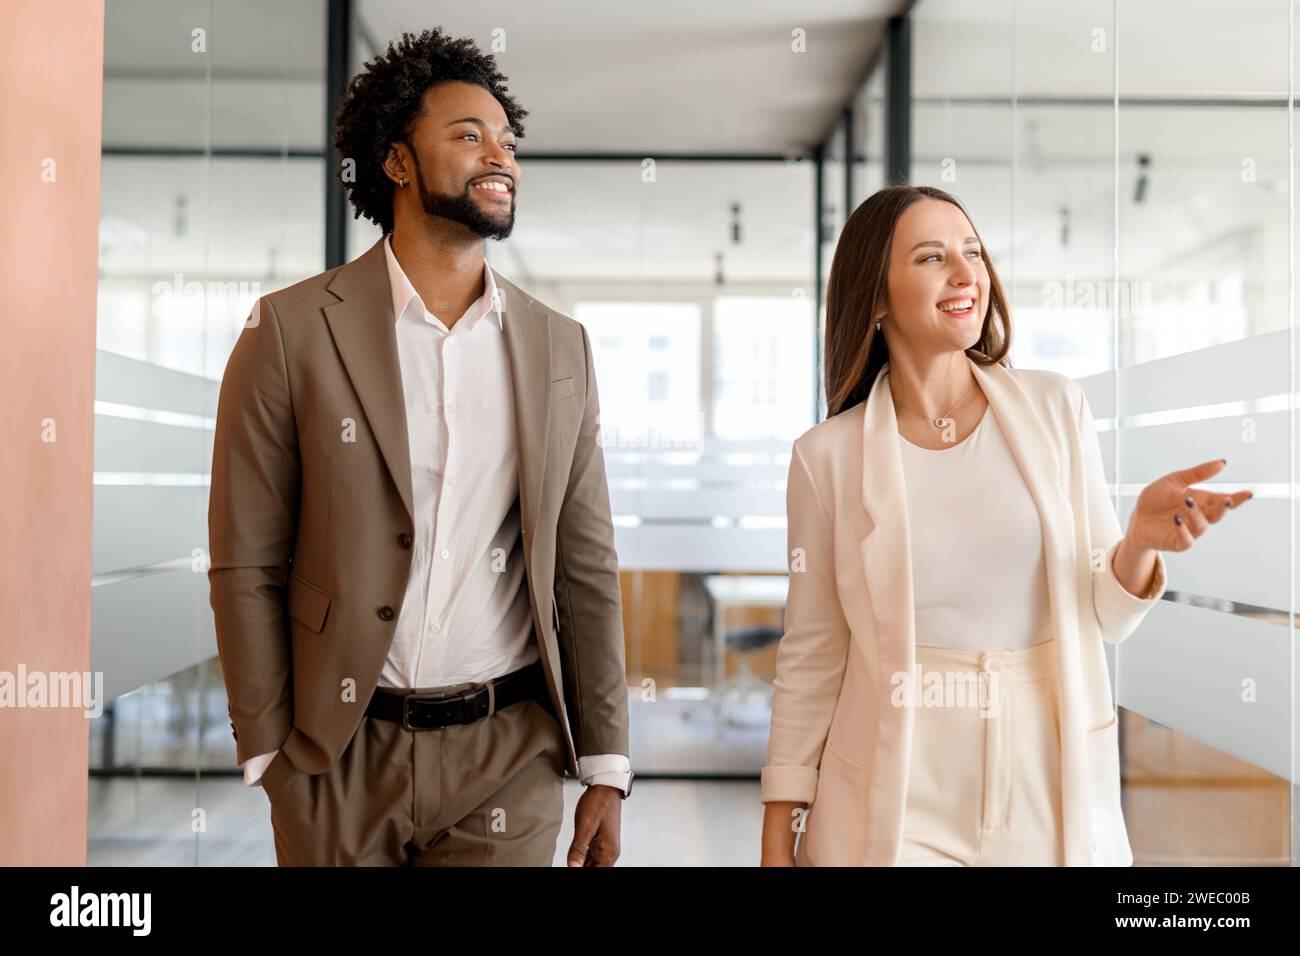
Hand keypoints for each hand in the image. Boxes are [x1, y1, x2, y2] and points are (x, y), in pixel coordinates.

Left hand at [567, 783, 621, 865]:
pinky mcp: (601, 842)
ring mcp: (606, 847)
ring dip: (581, 865)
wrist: (606, 787)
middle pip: (595, 869)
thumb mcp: (585, 827)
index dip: (581, 872)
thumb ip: (578, 850)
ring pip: (593, 865)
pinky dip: (582, 860)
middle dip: (580, 869)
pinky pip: (592, 857)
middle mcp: (610, 852)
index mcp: (608, 852)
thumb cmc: (598, 803)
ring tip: (570, 861)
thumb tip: (572, 867)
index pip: (597, 873)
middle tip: (569, 862)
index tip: (571, 867)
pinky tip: (573, 858)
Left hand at [1127, 458, 1252, 551]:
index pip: (1223, 499)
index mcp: (1201, 500)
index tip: (1248, 492)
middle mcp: (1198, 516)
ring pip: (1202, 526)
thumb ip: (1198, 473)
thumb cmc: (1156, 499)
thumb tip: (1222, 463)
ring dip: (1197, 514)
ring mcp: (1189, 530)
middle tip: (1227, 500)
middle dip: (1224, 507)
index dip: (1238, 498)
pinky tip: (1177, 520)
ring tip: (1188, 502)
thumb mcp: (1175, 480)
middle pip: (1218, 514)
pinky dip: (1184, 530)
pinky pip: (1186, 540)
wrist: (1137, 516)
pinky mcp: (1177, 541)